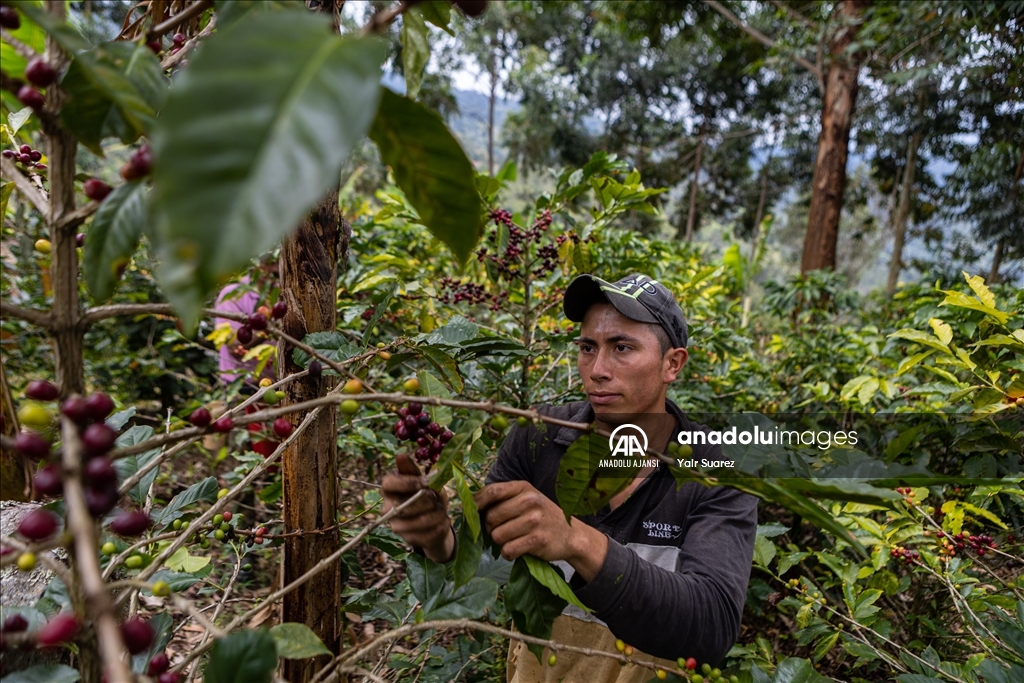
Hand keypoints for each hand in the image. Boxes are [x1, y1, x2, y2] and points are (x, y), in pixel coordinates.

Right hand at [382, 453, 454, 563]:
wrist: (437, 519)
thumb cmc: (428, 494)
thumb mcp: (425, 480)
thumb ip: (413, 470)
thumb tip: (400, 456)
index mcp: (389, 489)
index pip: (388, 484)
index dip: (407, 483)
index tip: (425, 482)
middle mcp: (388, 509)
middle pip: (405, 505)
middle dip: (427, 501)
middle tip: (436, 498)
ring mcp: (397, 526)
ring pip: (417, 522)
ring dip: (436, 515)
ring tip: (442, 510)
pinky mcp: (409, 540)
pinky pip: (427, 535)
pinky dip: (440, 526)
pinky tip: (444, 521)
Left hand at [474, 481, 607, 580]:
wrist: (571, 535)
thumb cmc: (542, 516)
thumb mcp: (526, 498)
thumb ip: (502, 498)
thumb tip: (469, 505)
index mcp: (524, 487)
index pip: (491, 492)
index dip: (476, 503)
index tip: (471, 513)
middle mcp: (529, 501)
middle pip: (490, 517)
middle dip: (490, 527)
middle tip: (502, 530)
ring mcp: (534, 521)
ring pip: (497, 536)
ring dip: (500, 541)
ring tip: (514, 538)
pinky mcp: (537, 540)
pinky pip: (507, 550)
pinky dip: (509, 553)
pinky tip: (519, 549)